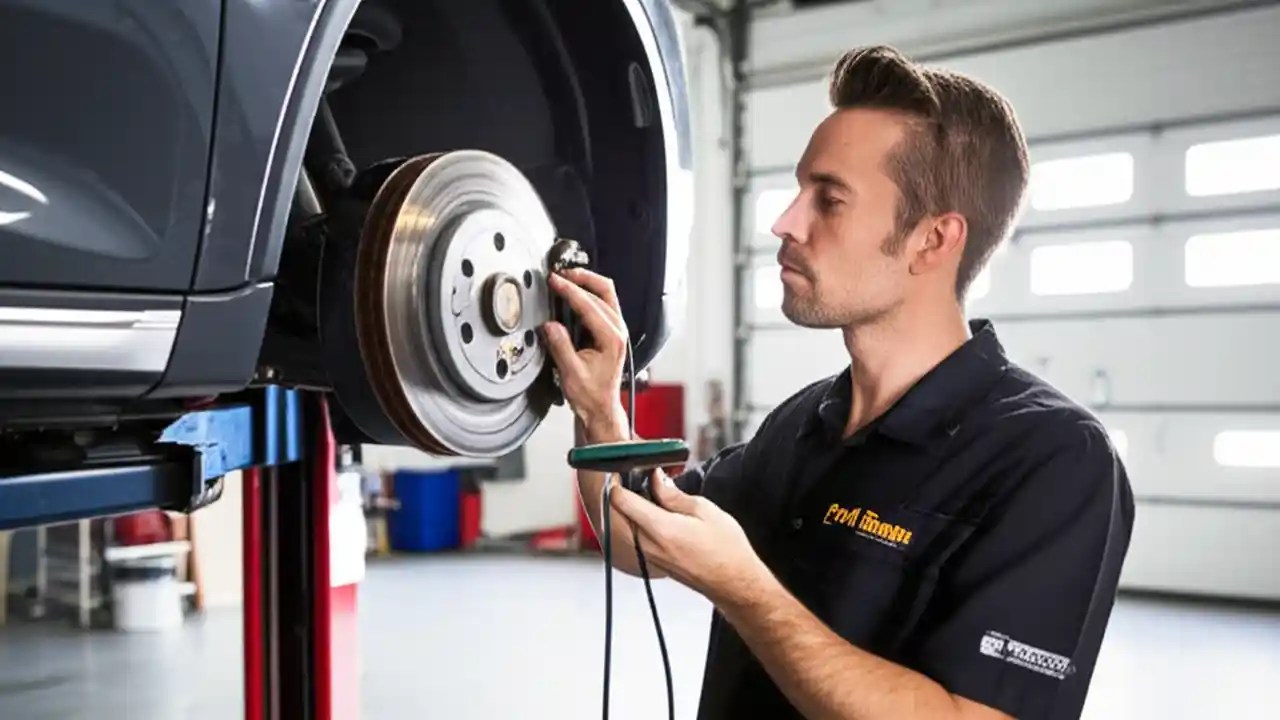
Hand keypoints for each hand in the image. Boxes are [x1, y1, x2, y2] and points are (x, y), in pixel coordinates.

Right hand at [541, 269, 629, 437]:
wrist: (600, 408)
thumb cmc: (591, 395)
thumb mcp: (571, 373)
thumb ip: (561, 347)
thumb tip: (550, 326)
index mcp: (611, 339)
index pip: (590, 305)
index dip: (570, 290)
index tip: (555, 281)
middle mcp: (618, 331)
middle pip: (604, 290)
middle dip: (582, 278)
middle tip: (561, 273)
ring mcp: (617, 330)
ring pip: (606, 294)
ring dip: (587, 282)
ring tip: (567, 277)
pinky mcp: (611, 331)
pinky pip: (603, 303)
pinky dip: (588, 293)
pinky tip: (574, 292)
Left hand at [610, 474, 771, 609]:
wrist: (733, 582)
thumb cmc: (725, 548)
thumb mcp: (704, 510)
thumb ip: (673, 494)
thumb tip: (656, 479)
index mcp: (660, 528)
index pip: (621, 501)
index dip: (617, 482)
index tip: (621, 471)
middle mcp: (648, 545)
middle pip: (616, 514)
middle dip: (620, 494)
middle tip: (634, 479)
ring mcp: (648, 556)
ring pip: (624, 526)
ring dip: (628, 509)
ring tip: (647, 494)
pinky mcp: (652, 562)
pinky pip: (634, 537)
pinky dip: (636, 522)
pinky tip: (653, 513)